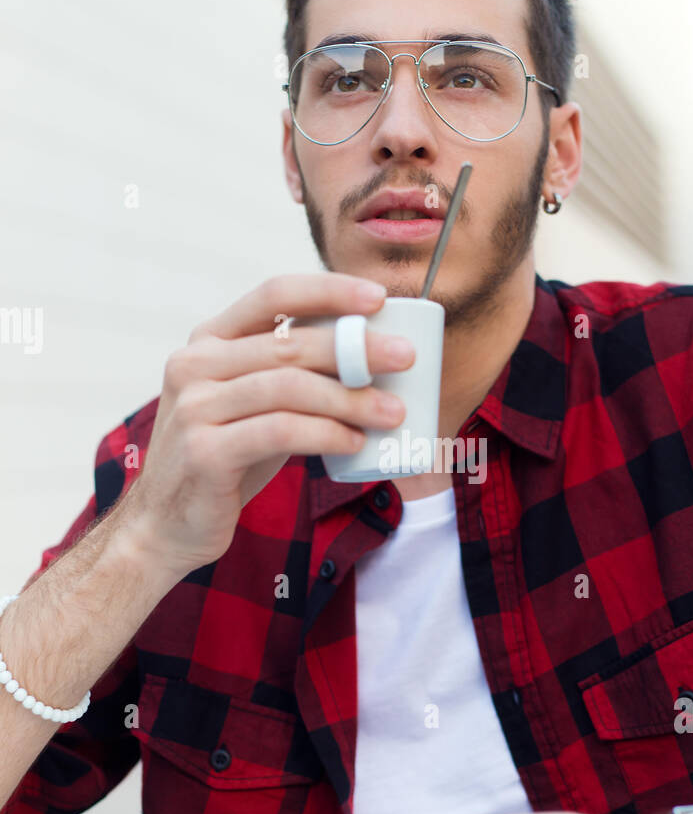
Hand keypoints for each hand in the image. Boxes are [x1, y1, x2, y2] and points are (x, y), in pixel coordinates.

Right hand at [119, 273, 413, 573]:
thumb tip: (372, 354)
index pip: (272, 295)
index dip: (328, 290)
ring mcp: (194, 408)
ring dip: (351, 398)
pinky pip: (281, 431)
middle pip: (290, 343)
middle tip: (405, 358)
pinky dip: (327, 434)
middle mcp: (194, 365)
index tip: (379, 297)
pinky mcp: (204, 451)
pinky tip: (356, 443)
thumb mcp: (253, 404)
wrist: (167, 523)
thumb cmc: (225, 457)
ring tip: (393, 411)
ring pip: (290, 388)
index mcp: (208, 341)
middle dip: (356, 348)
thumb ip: (291, 374)